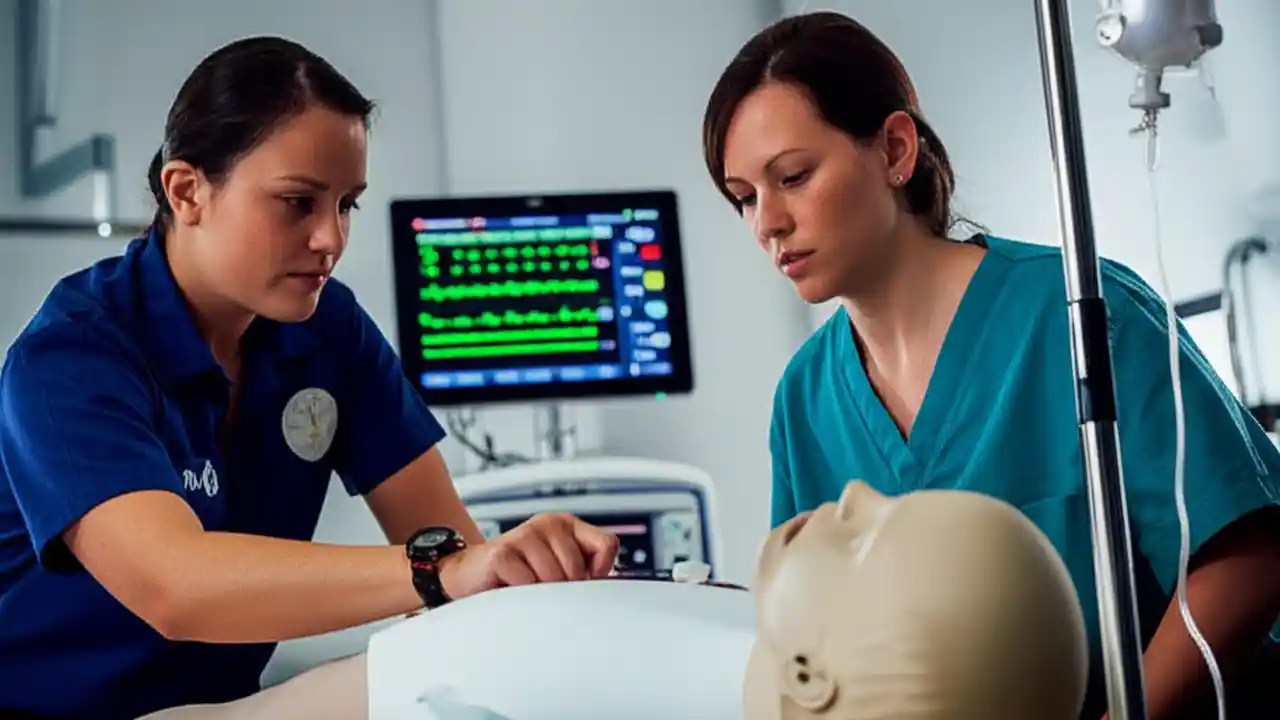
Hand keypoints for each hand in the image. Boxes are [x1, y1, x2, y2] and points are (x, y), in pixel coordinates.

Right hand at [437, 513, 619, 599]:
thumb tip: (619, 584)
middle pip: (579, 569)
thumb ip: (586, 571)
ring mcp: (524, 535)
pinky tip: (511, 590)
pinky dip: (522, 596)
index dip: (599, 572)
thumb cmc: (516, 576)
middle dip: (566, 591)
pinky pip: (529, 584)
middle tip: (544, 592)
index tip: (582, 583)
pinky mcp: (502, 553)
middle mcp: (547, 524)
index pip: (607, 544)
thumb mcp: (557, 569)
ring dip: (542, 596)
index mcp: (566, 525)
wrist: (468, 577)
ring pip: (555, 579)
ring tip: (526, 591)